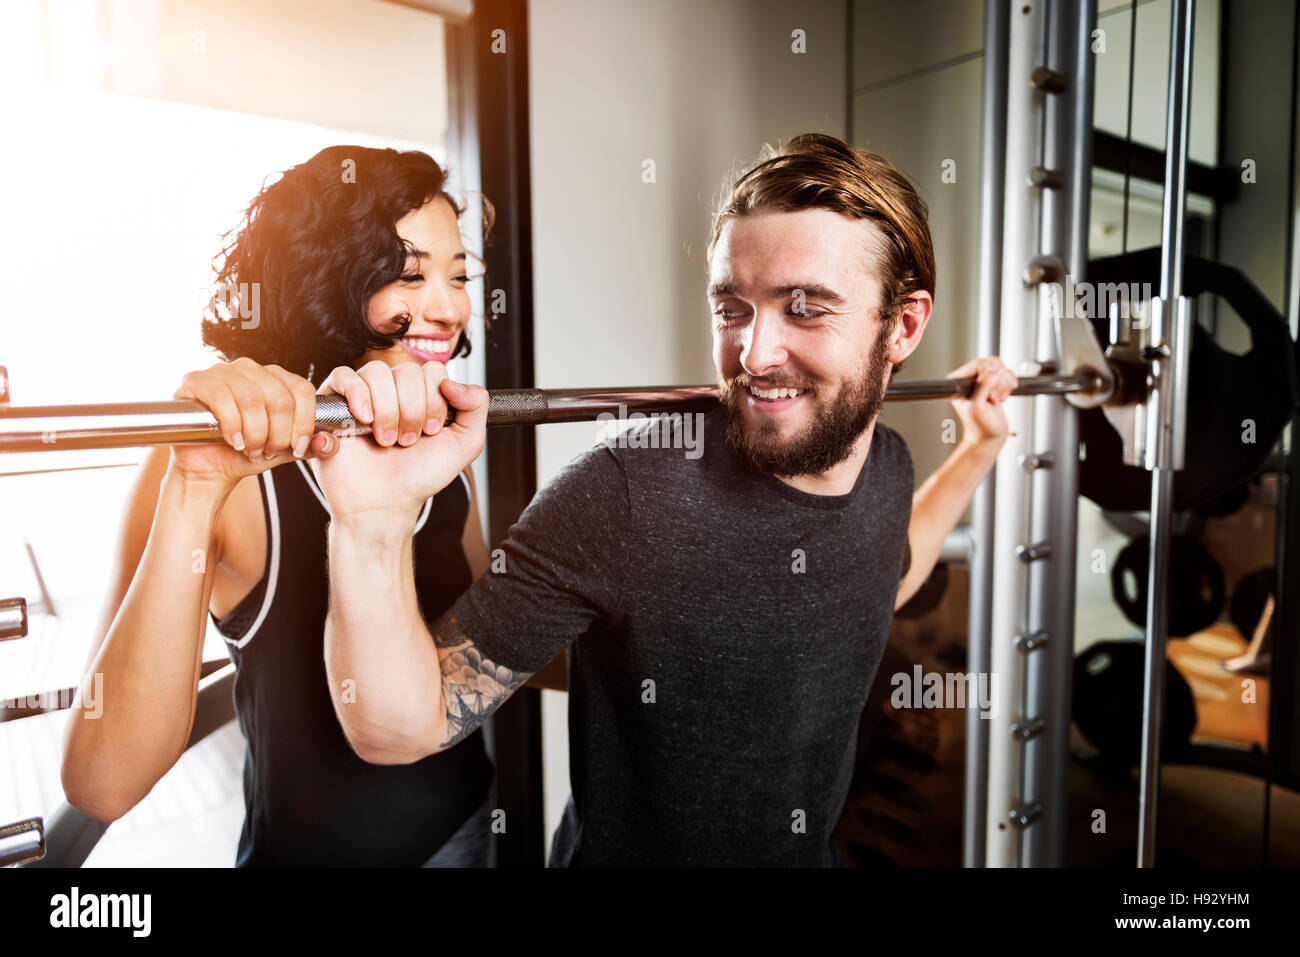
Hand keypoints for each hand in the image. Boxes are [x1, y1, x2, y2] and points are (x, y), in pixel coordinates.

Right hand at [169, 357, 336, 489]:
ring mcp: (222, 371)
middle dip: (278, 434)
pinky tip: (234, 441)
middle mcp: (251, 368)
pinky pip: (221, 396)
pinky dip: (232, 424)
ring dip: (255, 433)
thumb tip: (330, 442)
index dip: (304, 423)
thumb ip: (310, 446)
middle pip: (280, 398)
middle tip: (268, 451)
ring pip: (252, 398)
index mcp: (276, 378)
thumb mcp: (284, 451)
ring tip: (250, 449)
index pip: (302, 390)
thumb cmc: (245, 454)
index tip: (298, 447)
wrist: (209, 468)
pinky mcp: (196, 381)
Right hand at [314, 360, 487, 524]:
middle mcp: (392, 391)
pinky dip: (357, 395)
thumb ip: (476, 406)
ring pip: (377, 372)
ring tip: (386, 440)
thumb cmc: (420, 476)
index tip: (431, 431)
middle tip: (407, 442)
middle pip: (406, 371)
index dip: (435, 401)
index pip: (433, 371)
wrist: (384, 504)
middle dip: (412, 410)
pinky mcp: (334, 403)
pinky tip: (364, 421)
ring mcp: (363, 395)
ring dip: (387, 410)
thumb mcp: (465, 443)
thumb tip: (452, 380)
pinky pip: (343, 375)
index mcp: (421, 394)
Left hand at [946, 356, 1017, 445]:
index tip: (991, 391)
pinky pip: (1006, 374)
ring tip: (996, 399)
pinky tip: (1002, 397)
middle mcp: (969, 379)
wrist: (990, 436)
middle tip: (992, 397)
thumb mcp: (977, 408)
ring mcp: (982, 380)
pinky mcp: (993, 383)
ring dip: (1004, 385)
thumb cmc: (980, 427)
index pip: (978, 364)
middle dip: (998, 381)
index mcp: (958, 383)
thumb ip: (983, 387)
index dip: (989, 374)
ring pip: (1001, 368)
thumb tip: (994, 372)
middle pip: (991, 363)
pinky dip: (1008, 385)